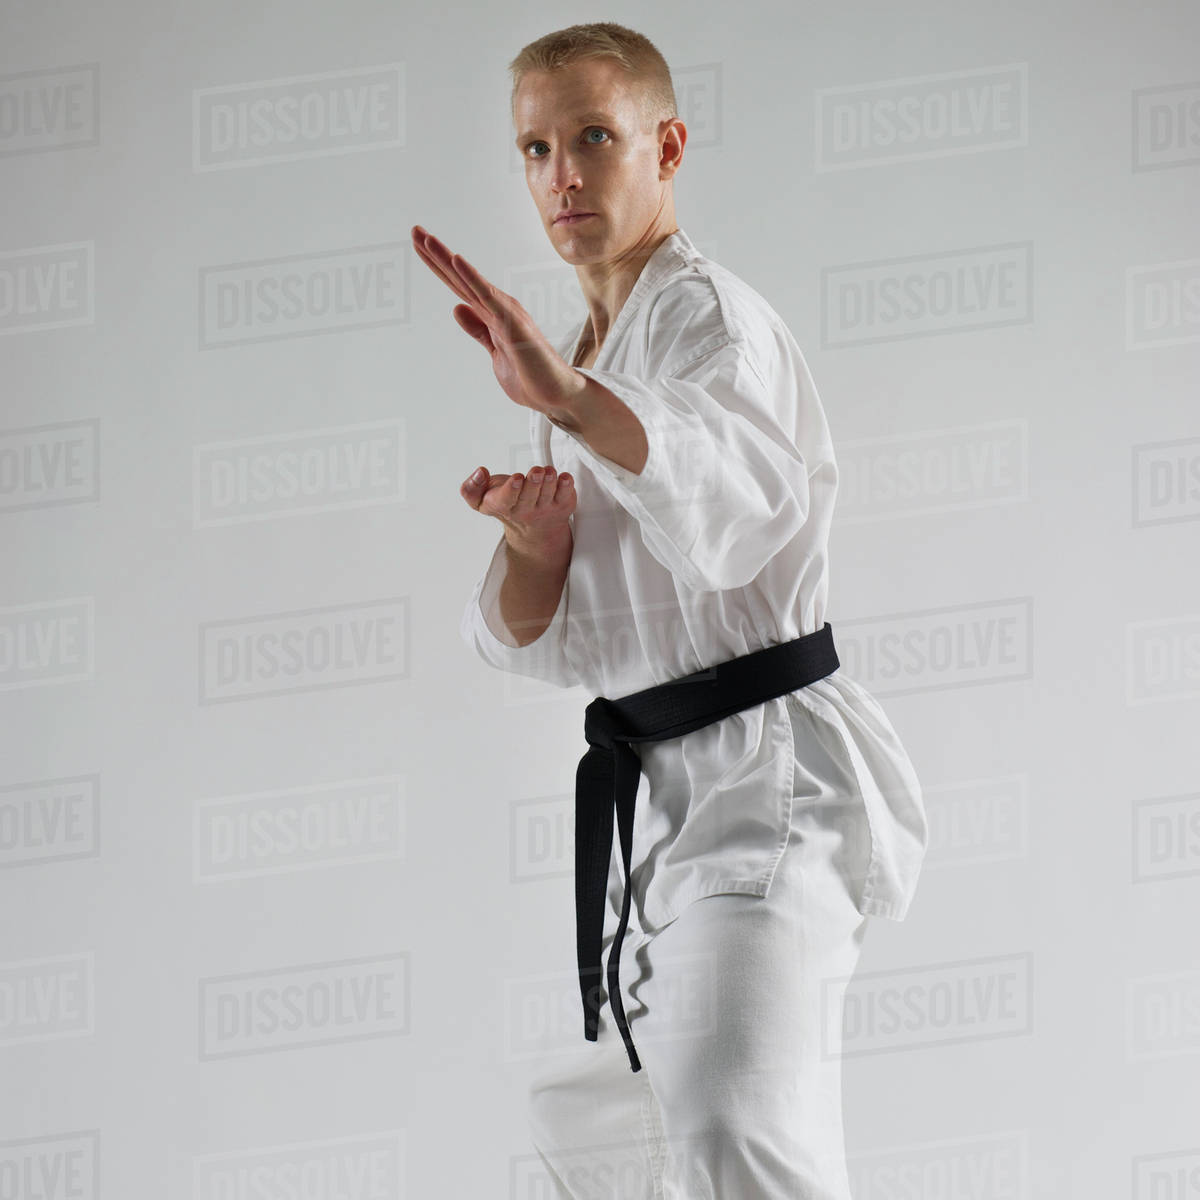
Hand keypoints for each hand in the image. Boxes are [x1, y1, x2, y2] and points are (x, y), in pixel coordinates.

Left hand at [412, 224, 581, 420]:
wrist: (557, 395)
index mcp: (491, 315)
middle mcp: (497, 307)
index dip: (438, 266)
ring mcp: (505, 313)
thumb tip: (457, 307)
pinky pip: (487, 296)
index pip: (459, 287)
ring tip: (426, 239)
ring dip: (447, 259)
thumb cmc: (531, 376)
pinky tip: (456, 260)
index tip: (419, 246)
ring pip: (470, 281)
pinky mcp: (512, 323)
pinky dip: (471, 277)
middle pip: (460, 278)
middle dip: (436, 254)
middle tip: (415, 230)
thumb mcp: (494, 352)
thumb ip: (478, 330)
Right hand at [461, 464, 575, 544]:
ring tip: (549, 472)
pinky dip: (567, 486)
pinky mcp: (562, 506)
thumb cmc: (507, 504)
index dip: (511, 489)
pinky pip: (566, 496)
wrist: (533, 530)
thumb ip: (471, 488)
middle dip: (533, 483)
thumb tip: (479, 472)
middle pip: (529, 496)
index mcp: (503, 506)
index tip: (516, 478)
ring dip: (550, 482)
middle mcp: (525, 510)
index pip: (506, 500)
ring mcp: (545, 509)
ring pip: (548, 495)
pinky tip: (565, 478)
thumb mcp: (481, 500)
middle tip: (537, 471)